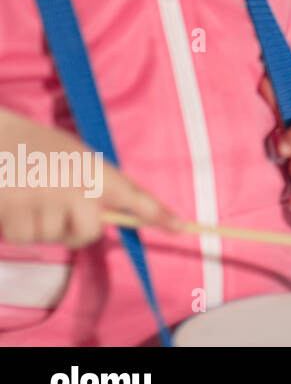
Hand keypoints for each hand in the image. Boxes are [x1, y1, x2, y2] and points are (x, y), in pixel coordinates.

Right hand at [0, 108, 181, 247]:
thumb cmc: (36, 146)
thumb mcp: (76, 156)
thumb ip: (96, 182)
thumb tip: (114, 212)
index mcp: (93, 169)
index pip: (134, 195)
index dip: (158, 214)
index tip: (181, 227)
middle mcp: (76, 188)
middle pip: (89, 233)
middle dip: (75, 229)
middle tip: (60, 210)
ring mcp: (46, 202)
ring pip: (52, 237)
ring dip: (41, 225)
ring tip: (29, 196)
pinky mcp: (16, 214)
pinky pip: (25, 237)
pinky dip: (17, 227)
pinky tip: (13, 203)